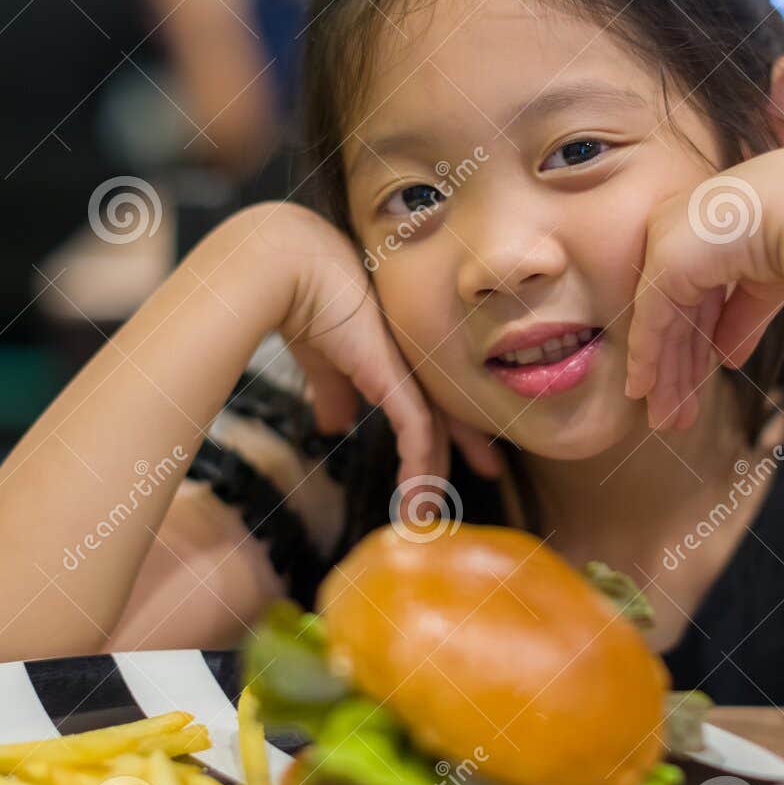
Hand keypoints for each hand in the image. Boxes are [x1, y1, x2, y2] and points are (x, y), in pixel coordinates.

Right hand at [235, 204, 503, 487]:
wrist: (291, 269)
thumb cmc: (304, 301)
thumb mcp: (324, 359)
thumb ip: (335, 391)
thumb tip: (333, 426)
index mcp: (402, 350)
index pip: (437, 388)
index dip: (455, 417)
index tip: (470, 444)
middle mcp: (415, 358)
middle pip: (452, 408)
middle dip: (472, 442)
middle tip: (492, 471)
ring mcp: (410, 368)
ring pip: (437, 431)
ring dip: (433, 477)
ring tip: (429, 516)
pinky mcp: (395, 380)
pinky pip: (418, 436)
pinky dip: (418, 471)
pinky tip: (415, 502)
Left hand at [624, 152, 783, 430]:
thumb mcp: (768, 283)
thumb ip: (740, 319)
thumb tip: (727, 361)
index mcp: (709, 227)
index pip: (697, 298)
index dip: (696, 346)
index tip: (694, 385)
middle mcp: (680, 231)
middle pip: (676, 316)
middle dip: (678, 369)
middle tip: (673, 414)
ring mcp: (667, 244)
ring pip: (661, 324)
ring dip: (665, 376)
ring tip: (664, 420)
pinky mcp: (662, 265)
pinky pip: (651, 322)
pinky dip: (646, 359)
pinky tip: (641, 391)